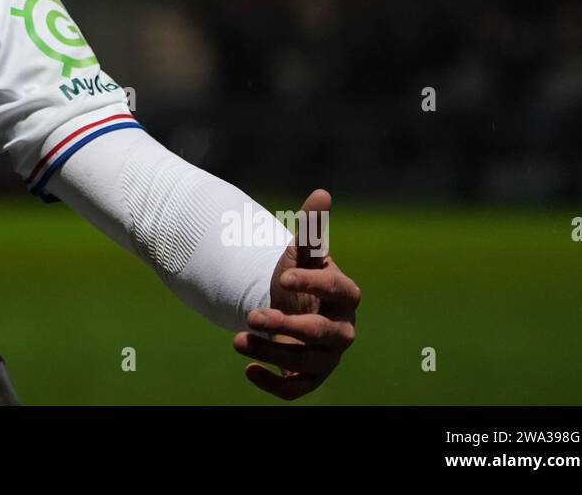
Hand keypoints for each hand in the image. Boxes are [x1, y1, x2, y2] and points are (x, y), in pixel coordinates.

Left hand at [233, 188, 359, 399]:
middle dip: (288, 326)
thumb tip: (322, 192)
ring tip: (237, 341)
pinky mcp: (311, 376)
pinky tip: (249, 370)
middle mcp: (342, 327)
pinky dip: (275, 384)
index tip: (282, 276)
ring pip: (306, 361)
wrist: (289, 306)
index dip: (315, 282)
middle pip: (323, 332)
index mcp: (344, 293)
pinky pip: (298, 388)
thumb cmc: (299, 275)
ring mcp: (328, 356)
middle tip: (251, 315)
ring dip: (272, 352)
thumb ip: (311, 227)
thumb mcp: (300, 251)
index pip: (340, 289)